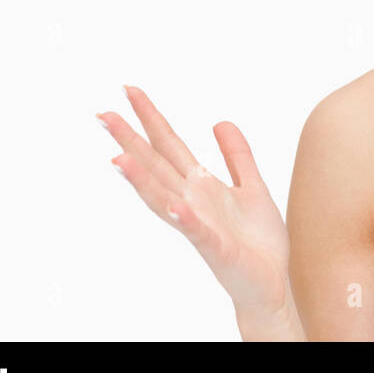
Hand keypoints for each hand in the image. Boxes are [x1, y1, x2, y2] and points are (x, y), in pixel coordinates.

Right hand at [98, 85, 302, 333]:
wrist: (271, 282)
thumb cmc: (258, 241)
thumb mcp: (251, 186)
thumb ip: (237, 156)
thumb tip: (220, 121)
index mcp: (201, 186)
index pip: (169, 146)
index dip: (151, 118)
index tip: (130, 90)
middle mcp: (192, 202)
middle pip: (156, 166)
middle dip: (130, 141)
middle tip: (102, 114)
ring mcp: (200, 225)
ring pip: (164, 198)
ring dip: (142, 180)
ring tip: (118, 158)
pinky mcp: (217, 248)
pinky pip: (198, 231)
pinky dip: (186, 219)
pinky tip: (175, 206)